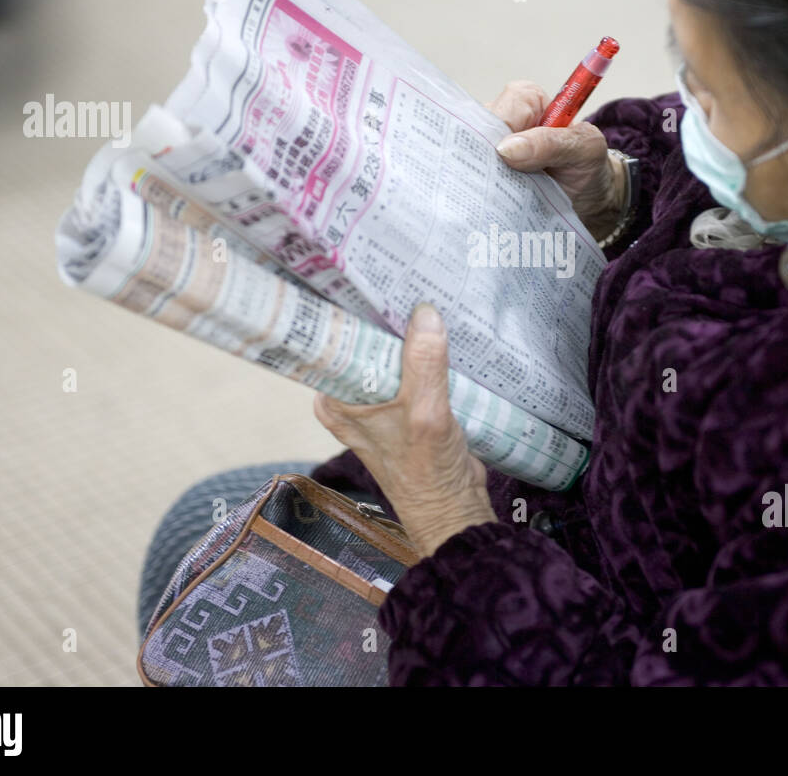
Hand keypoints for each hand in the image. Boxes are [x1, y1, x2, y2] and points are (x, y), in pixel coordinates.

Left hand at [312, 303, 496, 557]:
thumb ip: (424, 363)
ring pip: (391, 354)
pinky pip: (413, 368)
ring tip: (425, 297)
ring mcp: (380, 402)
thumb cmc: (427, 471)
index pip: (334, 341)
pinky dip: (427, 353)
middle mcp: (352, 398)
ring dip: (410, 335)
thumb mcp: (425, 412)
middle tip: (404, 279)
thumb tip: (425, 314)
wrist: (453, 508)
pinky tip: (442, 332)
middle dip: (384, 317)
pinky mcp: (408, 405)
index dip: (350, 311)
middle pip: (365, 343)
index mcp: (337, 399)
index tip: (368, 278)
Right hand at [485, 80, 626, 241]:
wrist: (588, 201)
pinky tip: (488, 207)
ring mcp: (487, 149)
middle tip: (501, 187)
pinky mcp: (483, 175)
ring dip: (482, 183)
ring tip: (498, 200)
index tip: (508, 162)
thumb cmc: (587, 166)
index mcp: (525, 100)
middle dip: (485, 162)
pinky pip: (471, 182)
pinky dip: (480, 196)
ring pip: (468, 160)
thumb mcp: (584, 149)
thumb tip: (507, 148)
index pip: (499, 113)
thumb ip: (552, 143)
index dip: (499, 137)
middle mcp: (500, 120)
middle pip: (474, 135)